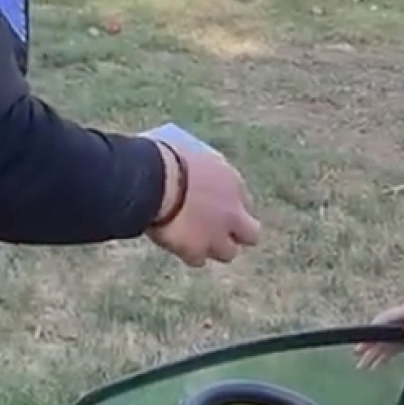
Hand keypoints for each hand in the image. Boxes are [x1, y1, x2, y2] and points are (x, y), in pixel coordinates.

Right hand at [144, 141, 261, 266]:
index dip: (231, 205)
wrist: (152, 180)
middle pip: (251, 234)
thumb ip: (192, 157)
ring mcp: (216, 234)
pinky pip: (198, 260)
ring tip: (195, 240)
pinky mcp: (196, 250)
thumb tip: (178, 154)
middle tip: (216, 231)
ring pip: (229, 252)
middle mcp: (232, 211)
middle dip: (236, 234)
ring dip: (214, 247)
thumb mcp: (183, 144)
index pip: (245, 201)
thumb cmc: (161, 155)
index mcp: (231, 181)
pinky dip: (189, 255)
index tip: (217, 205)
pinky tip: (177, 246)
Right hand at [355, 296, 403, 368]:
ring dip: (375, 354)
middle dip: (369, 348)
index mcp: (402, 314)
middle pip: (381, 336)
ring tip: (363, 367)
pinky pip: (395, 347)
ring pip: (386, 343)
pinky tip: (379, 364)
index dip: (371, 335)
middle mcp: (400, 322)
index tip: (361, 345)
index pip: (381, 325)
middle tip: (358, 360)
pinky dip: (386, 356)